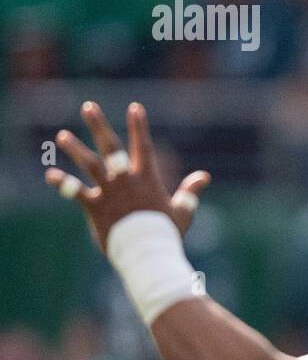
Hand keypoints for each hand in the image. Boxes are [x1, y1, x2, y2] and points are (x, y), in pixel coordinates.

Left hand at [45, 101, 210, 251]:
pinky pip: (75, 193)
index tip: (135, 107)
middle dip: (99, 126)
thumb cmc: (166, 233)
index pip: (143, 146)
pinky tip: (50, 174)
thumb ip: (191, 192)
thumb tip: (204, 177)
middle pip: (111, 147)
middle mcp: (126, 180)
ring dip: (75, 149)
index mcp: (147, 179)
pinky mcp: (95, 208)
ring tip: (62, 136)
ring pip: (90, 165)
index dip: (139, 126)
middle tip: (88, 107)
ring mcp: (109, 193)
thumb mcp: (183, 211)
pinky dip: (63, 183)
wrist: (147, 252)